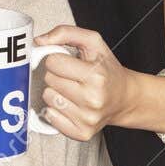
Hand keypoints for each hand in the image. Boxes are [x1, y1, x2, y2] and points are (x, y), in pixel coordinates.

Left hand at [31, 25, 146, 139]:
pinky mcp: (82, 133)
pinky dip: (56, 110)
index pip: (53, 62)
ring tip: (72, 91)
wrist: (125, 98)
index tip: (68, 63)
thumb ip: (66, 33)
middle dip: (57, 75)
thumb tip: (39, 41)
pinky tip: (70, 105)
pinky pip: (51, 117)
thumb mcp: (93, 43)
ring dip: (56, 92)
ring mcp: (88, 118)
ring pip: (48, 99)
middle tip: (72, 77)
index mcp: (96, 75)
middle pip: (49, 80)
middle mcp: (93, 98)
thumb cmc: (107, 70)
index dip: (57, 59)